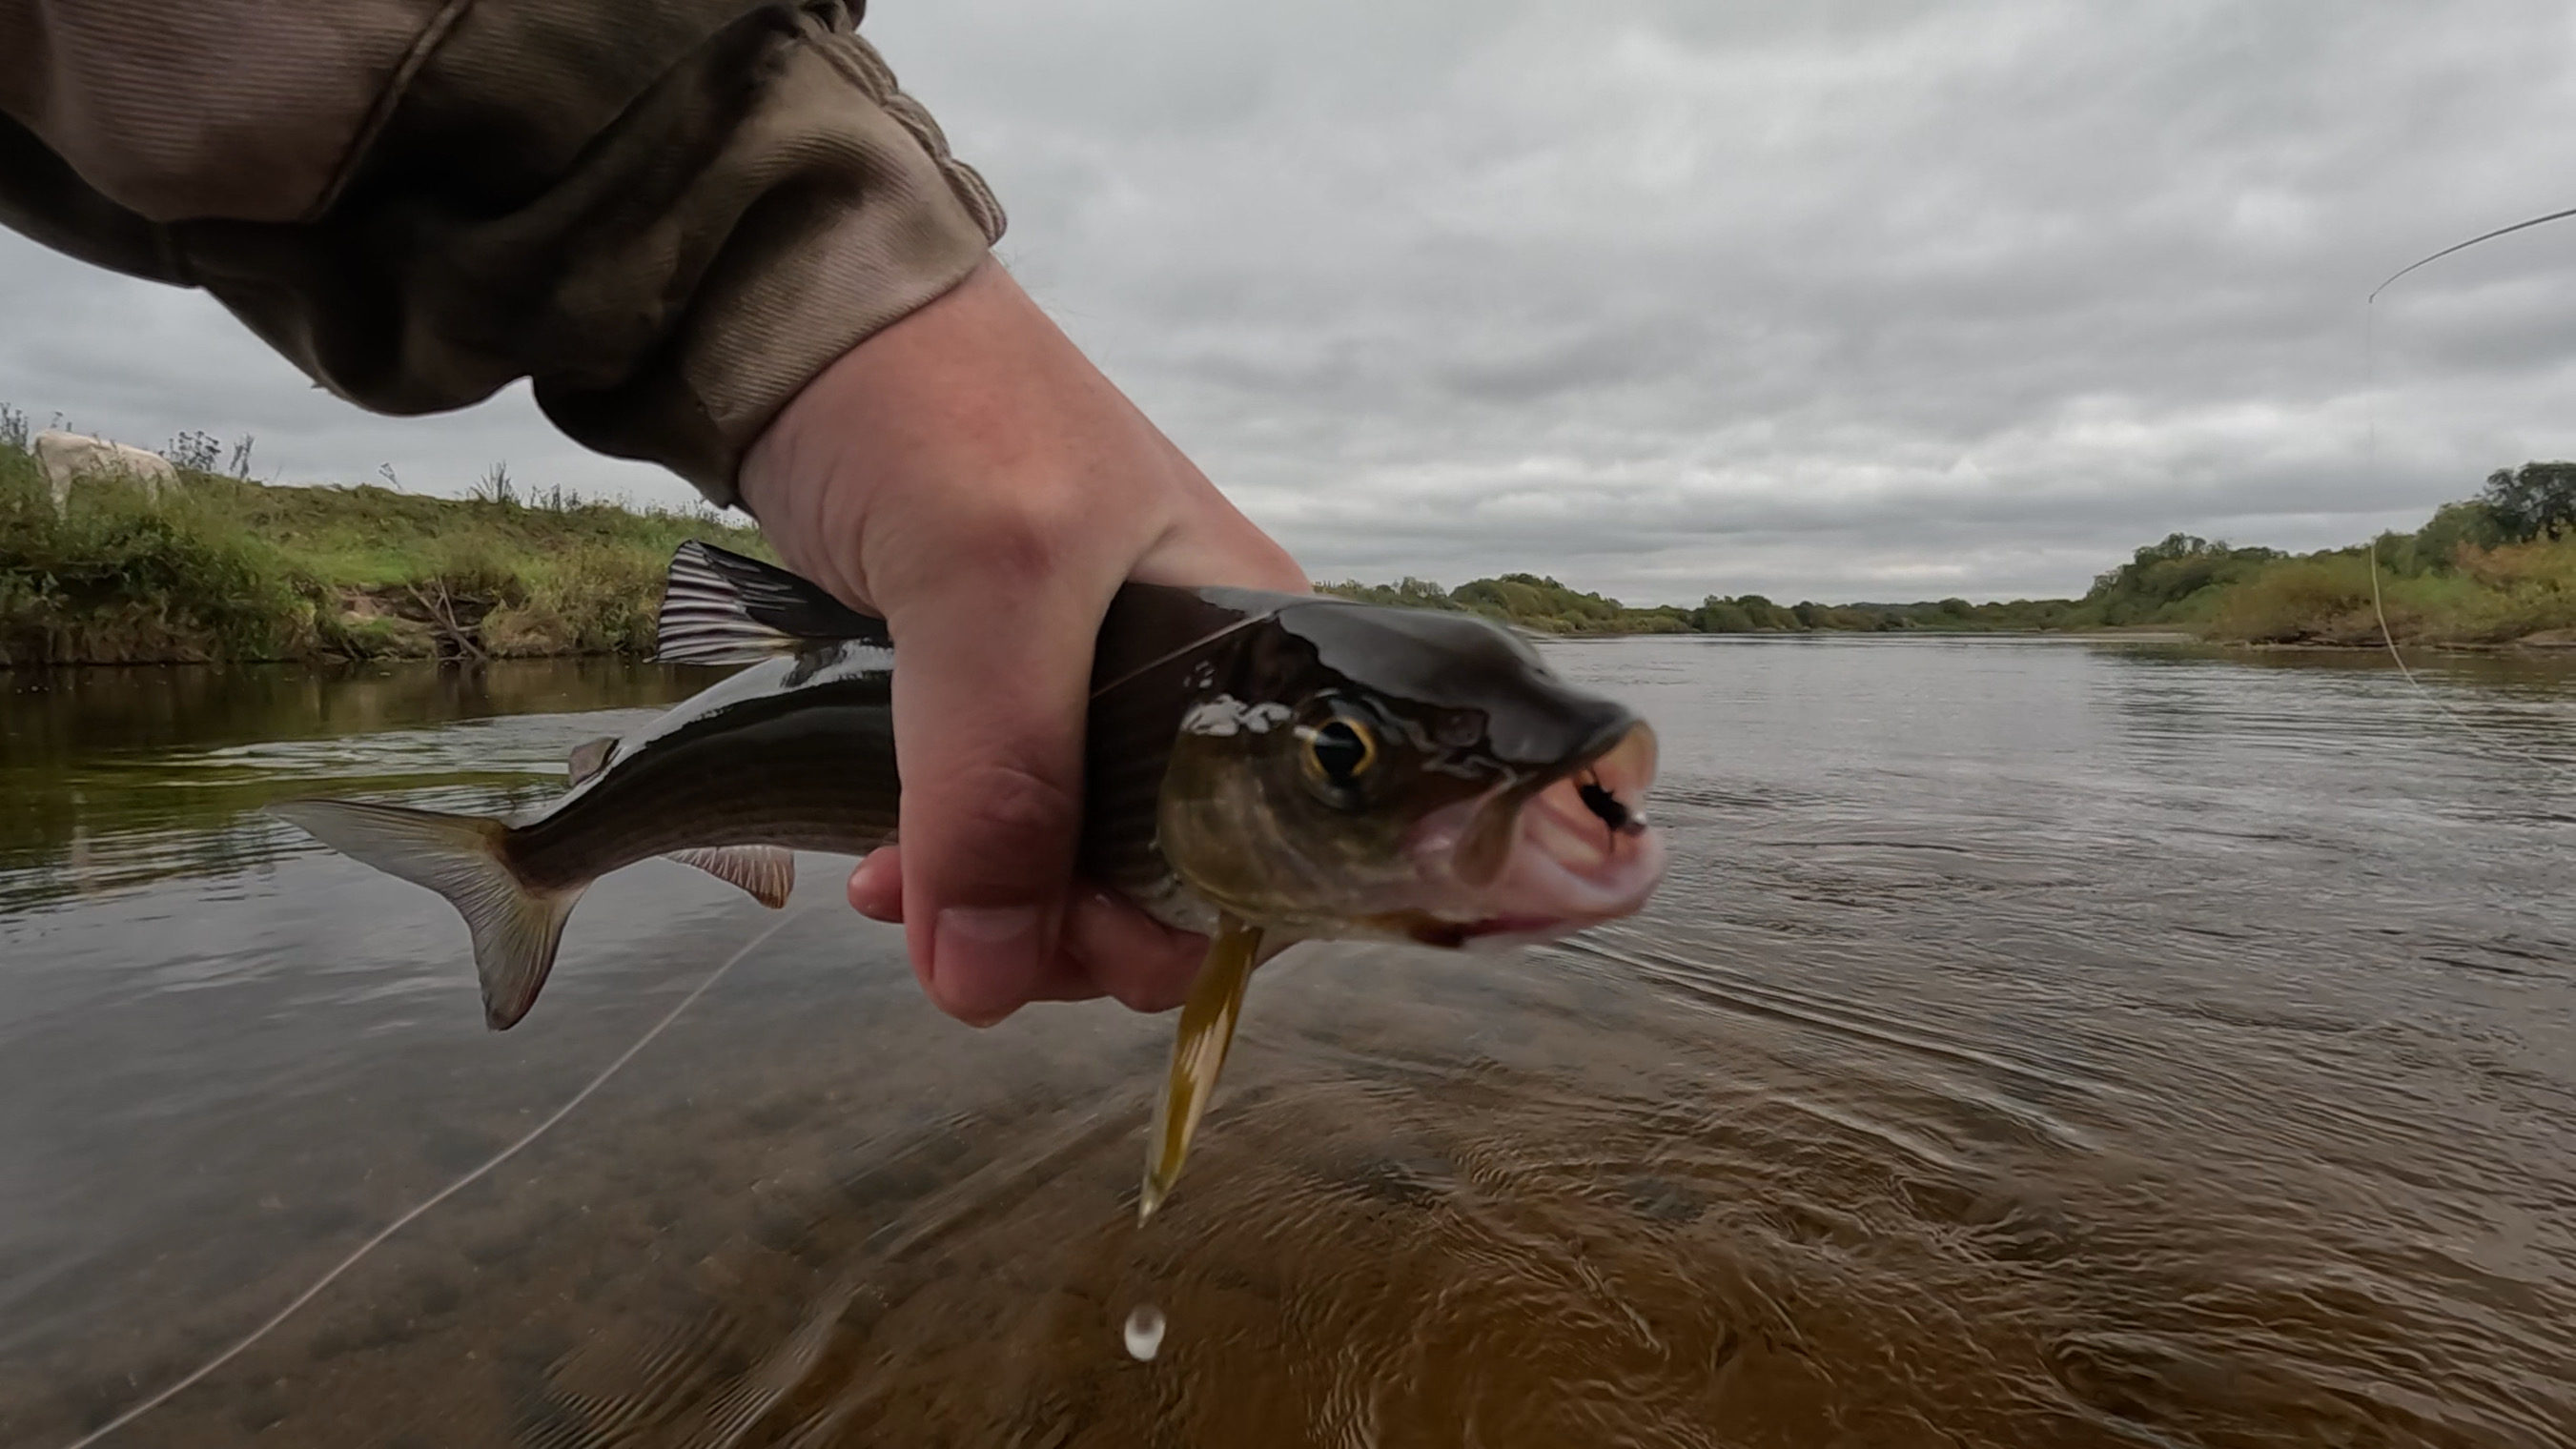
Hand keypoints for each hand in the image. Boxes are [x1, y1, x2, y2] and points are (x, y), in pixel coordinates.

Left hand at [738, 259, 1307, 1024]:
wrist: (797, 305)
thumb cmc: (938, 410)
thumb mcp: (989, 583)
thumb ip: (1004, 781)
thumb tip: (989, 983)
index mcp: (1255, 651)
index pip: (1266, 854)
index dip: (1172, 926)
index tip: (1060, 943)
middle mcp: (1196, 685)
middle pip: (1170, 882)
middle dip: (1065, 932)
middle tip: (964, 933)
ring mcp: (1093, 691)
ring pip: (1074, 866)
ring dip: (991, 909)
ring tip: (896, 897)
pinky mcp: (1001, 694)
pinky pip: (999, 824)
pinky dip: (946, 867)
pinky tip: (876, 874)